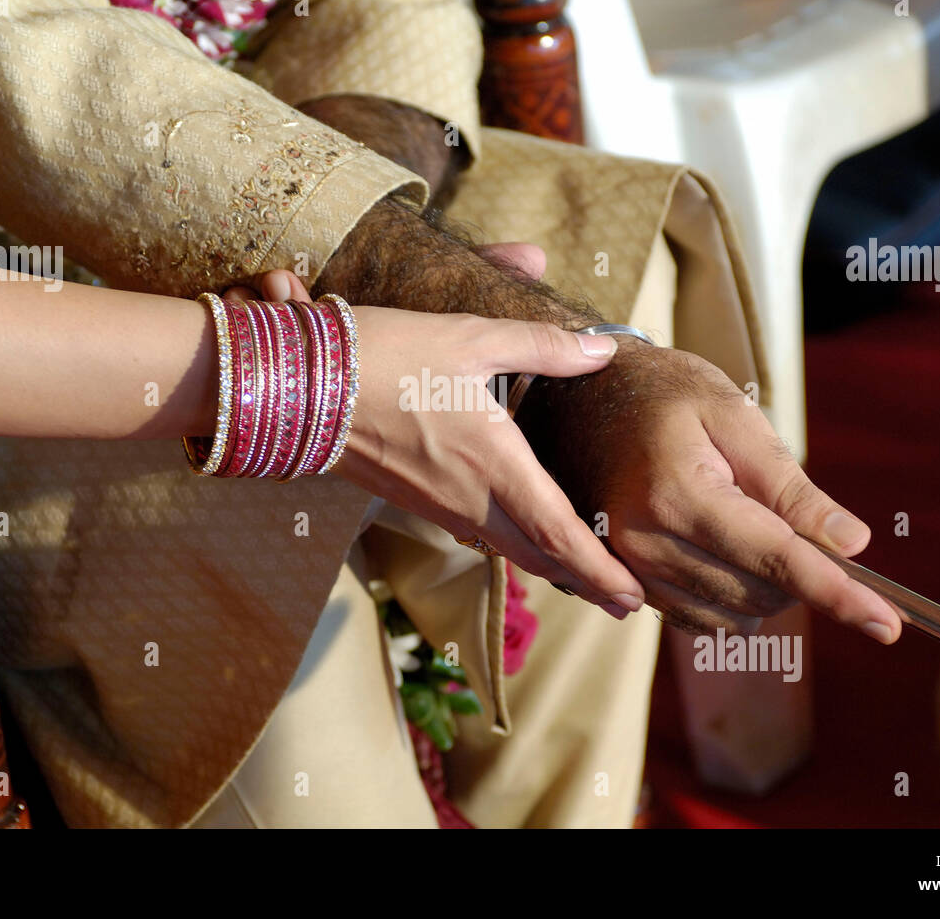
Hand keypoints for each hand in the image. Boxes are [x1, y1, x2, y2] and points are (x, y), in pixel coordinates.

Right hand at [224, 269, 645, 618]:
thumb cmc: (389, 359)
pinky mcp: (419, 501)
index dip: (600, 571)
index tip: (634, 597)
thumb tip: (602, 352)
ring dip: (552, 566)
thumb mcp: (472, 338)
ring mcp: (442, 507)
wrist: (305, 388)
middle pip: (539, 558)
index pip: (559, 534)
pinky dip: (517, 547)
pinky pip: (482, 537)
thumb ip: (543, 347)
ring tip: (587, 574)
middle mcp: (471, 500)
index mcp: (495, 466)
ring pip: (510, 551)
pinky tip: (527, 535)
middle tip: (626, 602)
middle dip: (586, 583)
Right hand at [520, 342, 902, 639]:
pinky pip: (697, 619)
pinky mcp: (622, 583)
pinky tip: (725, 551)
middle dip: (801, 573)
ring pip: (731, 615)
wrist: (578, 399)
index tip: (889, 625)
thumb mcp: (734, 416)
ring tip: (749, 523)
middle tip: (797, 519)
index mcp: (678, 493)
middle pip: (758, 594)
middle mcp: (645, 542)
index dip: (839, 594)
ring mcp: (627, 568)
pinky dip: (731, 598)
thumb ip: (790, 486)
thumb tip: (850, 544)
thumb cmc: (663, 395)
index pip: (776, 558)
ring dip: (765, 588)